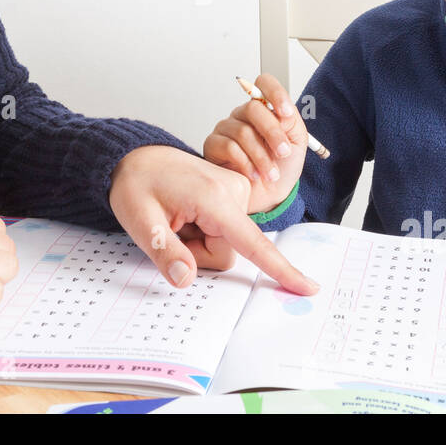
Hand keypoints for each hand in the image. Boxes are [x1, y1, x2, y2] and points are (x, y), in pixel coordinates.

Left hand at [108, 145, 318, 295]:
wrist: (138, 157)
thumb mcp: (139, 220)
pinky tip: (186, 214)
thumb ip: (165, 252)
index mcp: (214, 198)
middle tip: (171, 229)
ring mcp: (236, 191)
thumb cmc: (136, 183)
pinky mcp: (233, 194)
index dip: (280, 269)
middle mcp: (233, 191)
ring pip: (227, 243)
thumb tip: (185, 279)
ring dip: (199, 241)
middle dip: (198, 252)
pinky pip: (225, 231)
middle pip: (229, 251)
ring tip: (177, 218)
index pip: (252, 242)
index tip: (308, 287)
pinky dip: (204, 231)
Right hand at [203, 72, 306, 214]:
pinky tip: (253, 174)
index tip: (286, 113)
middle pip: (253, 109)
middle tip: (283, 152)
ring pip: (242, 132)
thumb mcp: (297, 144)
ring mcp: (226, 129)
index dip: (275, 94)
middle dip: (273, 133)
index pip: (264, 85)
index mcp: (265, 110)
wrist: (269, 197)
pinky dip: (246, 163)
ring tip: (270, 173)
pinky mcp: (213, 145)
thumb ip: (292, 123)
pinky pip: (229, 147)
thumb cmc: (281, 169)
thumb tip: (281, 111)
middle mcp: (243, 116)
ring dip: (262, 156)